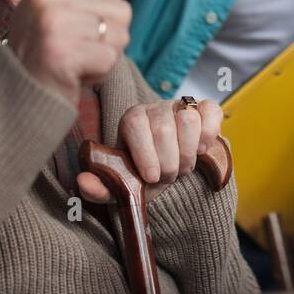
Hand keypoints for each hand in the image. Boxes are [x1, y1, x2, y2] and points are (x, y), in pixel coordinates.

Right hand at [6, 0, 130, 105]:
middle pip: (122, 13)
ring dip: (102, 57)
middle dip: (106, 39)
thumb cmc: (40, 46)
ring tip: (73, 61)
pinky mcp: (61, 54)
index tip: (73, 28)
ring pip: (119, 38)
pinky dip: (97, 74)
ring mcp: (53, 25)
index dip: (102, 16)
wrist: (18, 92)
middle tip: (74, 48)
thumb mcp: (46, 2)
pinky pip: (109, 61)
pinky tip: (72, 74)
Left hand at [77, 97, 223, 201]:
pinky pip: (210, 111)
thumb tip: (83, 181)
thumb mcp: (123, 185)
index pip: (135, 124)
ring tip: (184, 167)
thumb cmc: (145, 174)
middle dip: (169, 161)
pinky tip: (202, 149)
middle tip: (169, 177)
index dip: (145, 153)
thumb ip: (102, 187)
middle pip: (163, 127)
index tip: (151, 177)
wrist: (173, 169)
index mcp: (132, 119)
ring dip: (188, 152)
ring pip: (188, 119)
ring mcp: (181, 106)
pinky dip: (208, 133)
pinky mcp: (204, 108)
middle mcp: (155, 108)